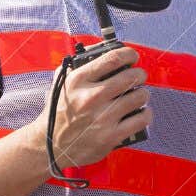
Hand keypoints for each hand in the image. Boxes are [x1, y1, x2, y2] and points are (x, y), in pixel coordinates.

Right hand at [36, 47, 150, 168]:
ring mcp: (102, 118)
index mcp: (78, 81)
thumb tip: (104, 48)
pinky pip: (142, 119)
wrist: (50, 146)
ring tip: (137, 95)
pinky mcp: (111, 136)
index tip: (132, 57)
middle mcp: (90, 98)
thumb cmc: (60, 112)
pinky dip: (145, 113)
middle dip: (139, 74)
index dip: (129, 54)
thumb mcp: (62, 82)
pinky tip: (139, 112)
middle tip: (138, 76)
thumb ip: (81, 64)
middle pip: (131, 76)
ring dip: (142, 94)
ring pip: (140, 96)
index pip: (112, 59)